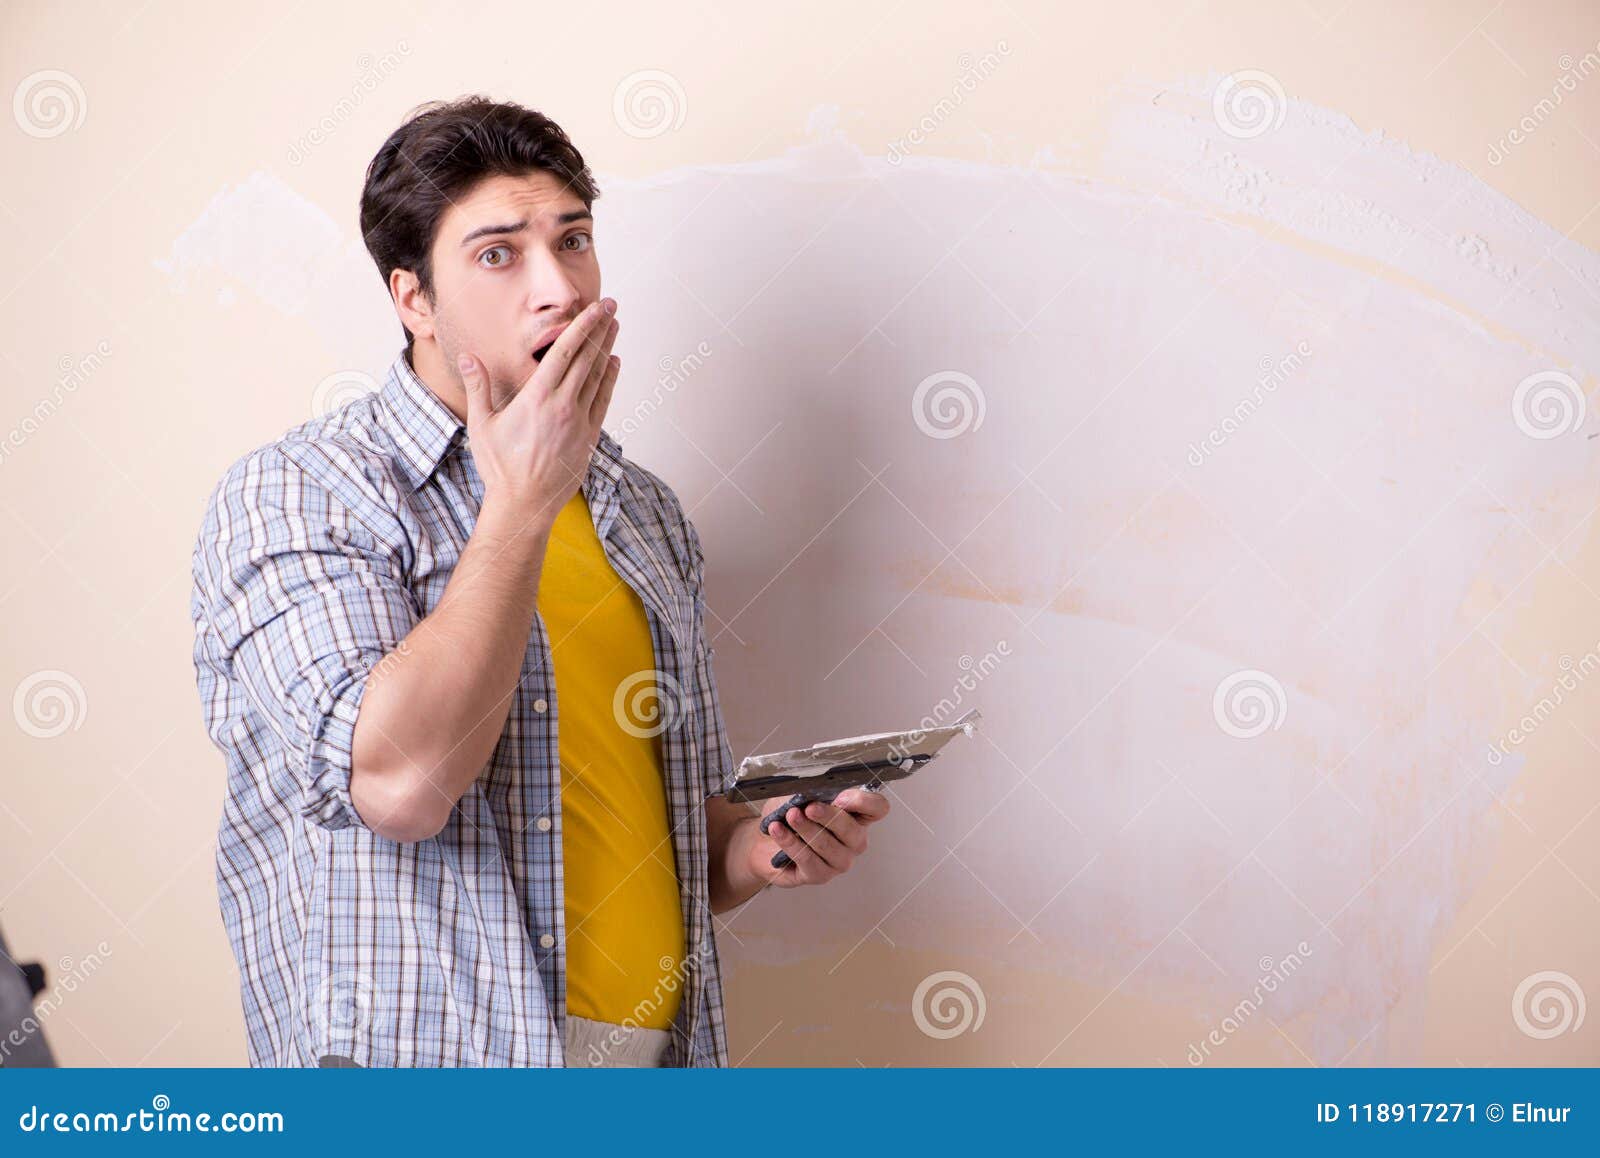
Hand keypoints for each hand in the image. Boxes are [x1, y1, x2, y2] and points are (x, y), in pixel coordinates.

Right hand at [455, 298, 620, 521]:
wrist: (524, 505)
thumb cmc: (499, 467)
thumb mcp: (481, 425)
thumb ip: (479, 387)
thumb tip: (467, 357)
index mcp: (538, 398)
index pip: (565, 352)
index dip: (582, 326)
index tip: (595, 308)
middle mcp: (564, 406)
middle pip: (587, 359)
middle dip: (600, 329)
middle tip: (610, 306)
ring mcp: (580, 423)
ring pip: (598, 377)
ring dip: (607, 349)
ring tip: (614, 327)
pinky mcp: (589, 439)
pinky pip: (603, 401)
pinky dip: (609, 380)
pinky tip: (613, 365)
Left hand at [750, 787, 890, 888]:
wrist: (764, 841)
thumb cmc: (787, 816)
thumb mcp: (798, 796)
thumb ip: (809, 793)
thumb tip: (811, 792)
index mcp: (856, 816)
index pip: (878, 808)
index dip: (864, 802)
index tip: (840, 798)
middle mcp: (854, 841)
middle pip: (852, 830)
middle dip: (828, 816)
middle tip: (809, 808)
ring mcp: (840, 861)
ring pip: (827, 845)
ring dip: (806, 828)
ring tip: (789, 816)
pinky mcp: (820, 875)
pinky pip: (807, 859)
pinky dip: (790, 842)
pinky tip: (778, 830)